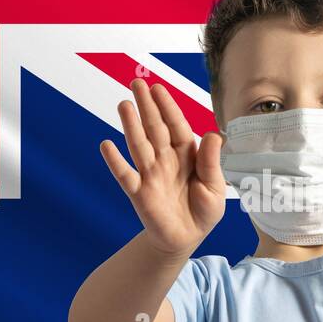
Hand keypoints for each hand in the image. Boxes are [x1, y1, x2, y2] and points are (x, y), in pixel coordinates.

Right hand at [99, 78, 226, 257]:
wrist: (188, 238)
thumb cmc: (203, 210)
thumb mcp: (215, 187)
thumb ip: (212, 162)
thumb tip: (214, 134)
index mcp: (187, 155)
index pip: (176, 126)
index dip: (168, 108)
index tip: (158, 88)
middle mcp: (166, 160)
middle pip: (155, 129)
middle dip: (146, 106)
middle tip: (136, 83)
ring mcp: (151, 174)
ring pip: (139, 145)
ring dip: (131, 125)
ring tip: (123, 104)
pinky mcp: (139, 193)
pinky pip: (125, 175)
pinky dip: (115, 161)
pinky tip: (106, 145)